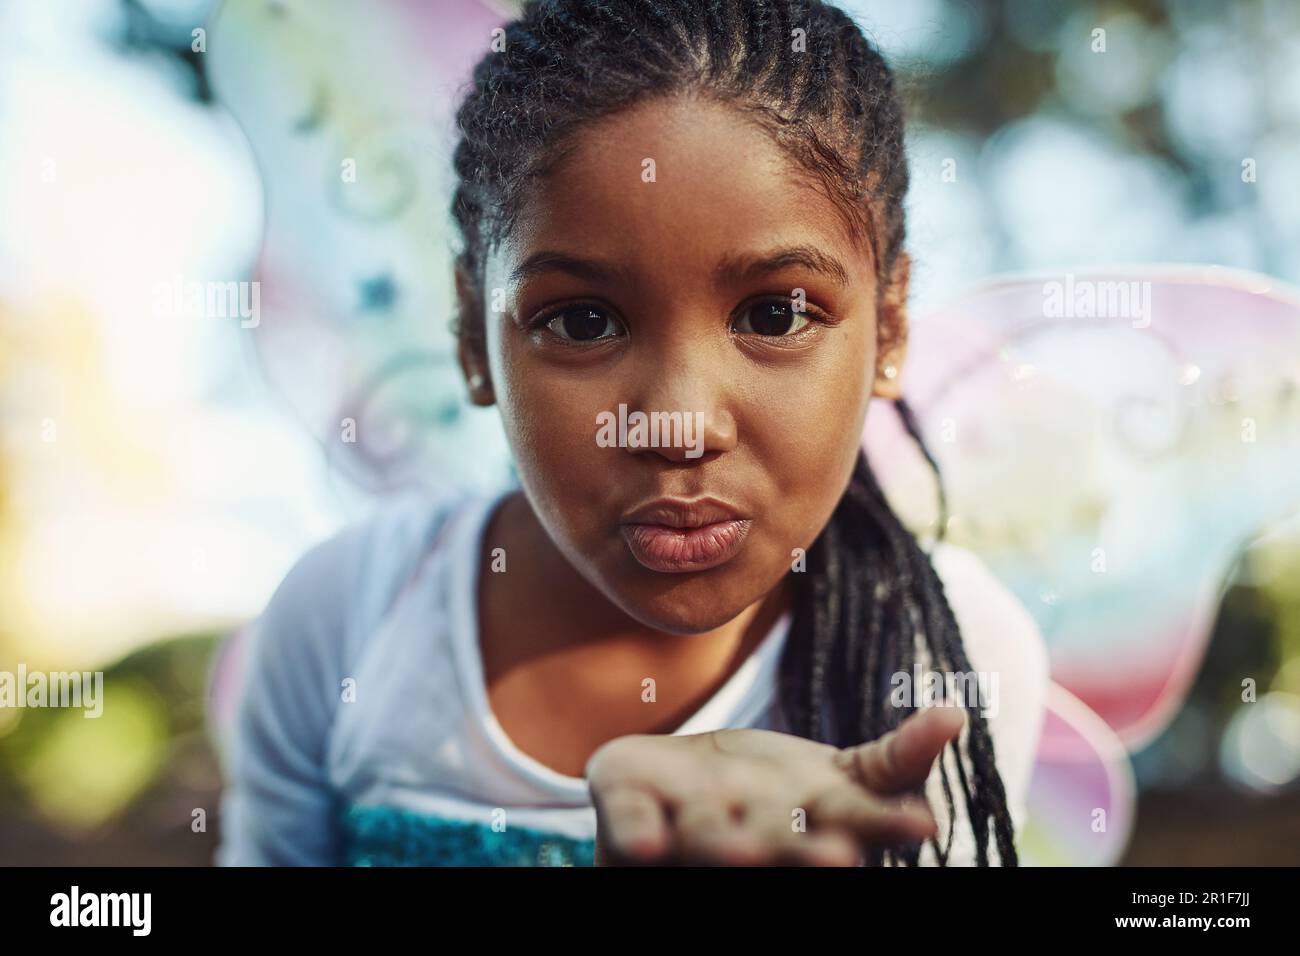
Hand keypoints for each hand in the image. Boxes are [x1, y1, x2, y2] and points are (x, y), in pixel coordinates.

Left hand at [585, 705, 965, 865]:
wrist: (673, 796)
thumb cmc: (770, 794)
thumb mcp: (838, 779)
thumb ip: (897, 761)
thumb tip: (957, 714)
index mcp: (812, 825)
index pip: (856, 823)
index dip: (885, 824)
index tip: (921, 824)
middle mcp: (755, 836)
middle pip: (784, 846)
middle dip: (806, 854)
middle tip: (835, 859)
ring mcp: (692, 829)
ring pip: (712, 839)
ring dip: (728, 844)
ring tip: (742, 850)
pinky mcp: (632, 818)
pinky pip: (630, 823)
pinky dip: (635, 832)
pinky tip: (641, 845)